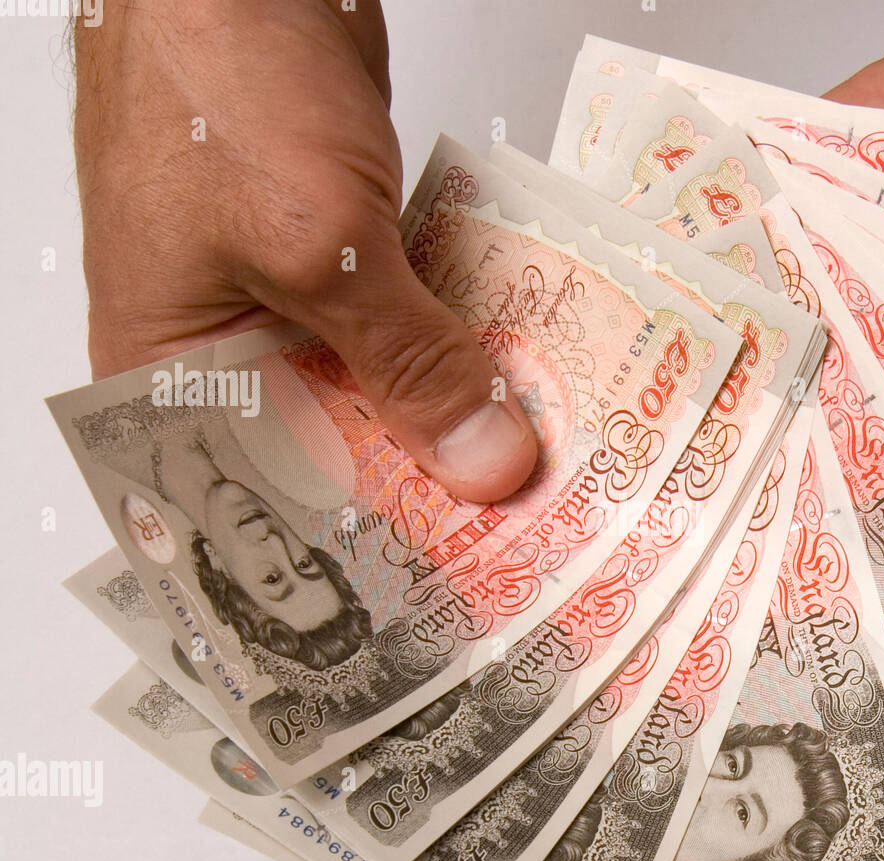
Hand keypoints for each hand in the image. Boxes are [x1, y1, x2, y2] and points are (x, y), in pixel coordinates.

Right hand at [74, 0, 537, 502]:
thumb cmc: (218, 74)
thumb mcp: (323, 245)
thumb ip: (408, 362)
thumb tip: (484, 464)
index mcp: (168, 377)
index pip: (263, 506)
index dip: (355, 550)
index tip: (446, 586)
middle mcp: (224, 353)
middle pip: (334, 456)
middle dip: (421, 487)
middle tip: (516, 537)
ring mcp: (284, 305)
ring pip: (378, 391)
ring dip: (452, 416)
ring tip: (536, 472)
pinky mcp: (336, 263)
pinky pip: (402, 329)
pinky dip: (454, 348)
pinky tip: (520, 386)